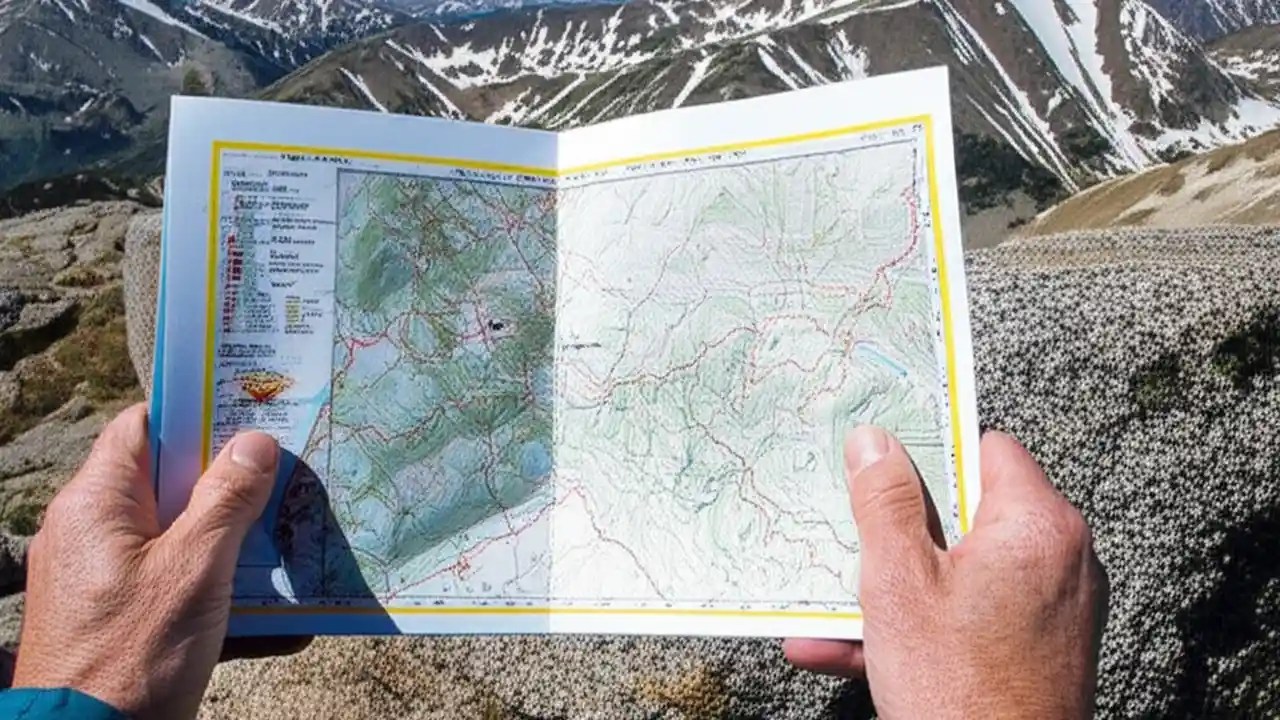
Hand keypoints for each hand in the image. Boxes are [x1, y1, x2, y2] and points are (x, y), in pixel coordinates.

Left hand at [12, 404, 309, 717]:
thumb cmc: (135, 655)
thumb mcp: (193, 570)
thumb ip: (226, 500)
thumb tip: (255, 441)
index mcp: (95, 505)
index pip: (142, 428)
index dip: (197, 415)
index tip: (252, 412)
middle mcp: (91, 533)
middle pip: (169, 484)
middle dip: (233, 483)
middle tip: (291, 475)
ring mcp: (104, 578)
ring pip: (182, 538)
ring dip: (238, 543)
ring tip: (296, 542)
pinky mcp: (121, 619)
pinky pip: (180, 588)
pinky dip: (224, 596)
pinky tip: (282, 619)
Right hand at [785, 428, 1107, 718]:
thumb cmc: (957, 692)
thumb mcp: (898, 583)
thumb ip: (886, 503)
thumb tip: (874, 440)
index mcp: (1037, 527)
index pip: (987, 449)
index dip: (930, 450)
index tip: (882, 462)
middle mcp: (1061, 560)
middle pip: (968, 514)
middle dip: (897, 533)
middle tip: (848, 538)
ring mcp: (1054, 611)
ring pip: (961, 573)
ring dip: (895, 589)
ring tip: (832, 610)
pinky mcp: (1039, 652)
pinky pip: (971, 618)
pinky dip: (921, 627)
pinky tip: (850, 650)